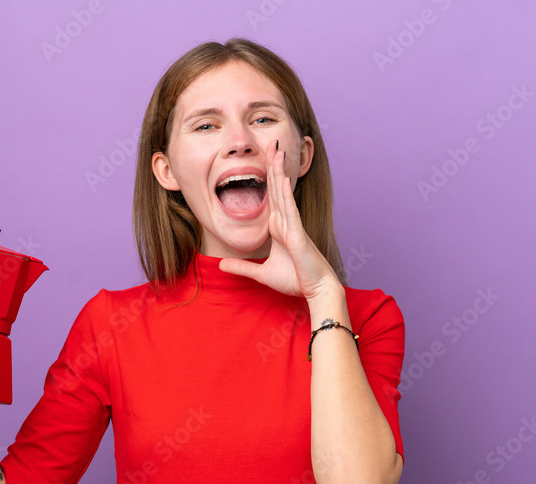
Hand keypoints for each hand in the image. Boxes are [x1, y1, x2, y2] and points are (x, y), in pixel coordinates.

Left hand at [217, 140, 340, 300]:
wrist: (315, 291)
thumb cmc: (295, 280)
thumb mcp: (261, 273)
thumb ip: (242, 268)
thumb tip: (220, 265)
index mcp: (278, 227)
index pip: (271, 196)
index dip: (268, 176)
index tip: (264, 158)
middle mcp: (285, 222)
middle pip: (277, 188)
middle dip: (274, 164)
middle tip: (272, 141)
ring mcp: (292, 225)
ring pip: (283, 193)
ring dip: (279, 171)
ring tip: (276, 149)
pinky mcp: (296, 233)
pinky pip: (289, 210)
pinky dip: (284, 193)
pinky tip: (281, 177)